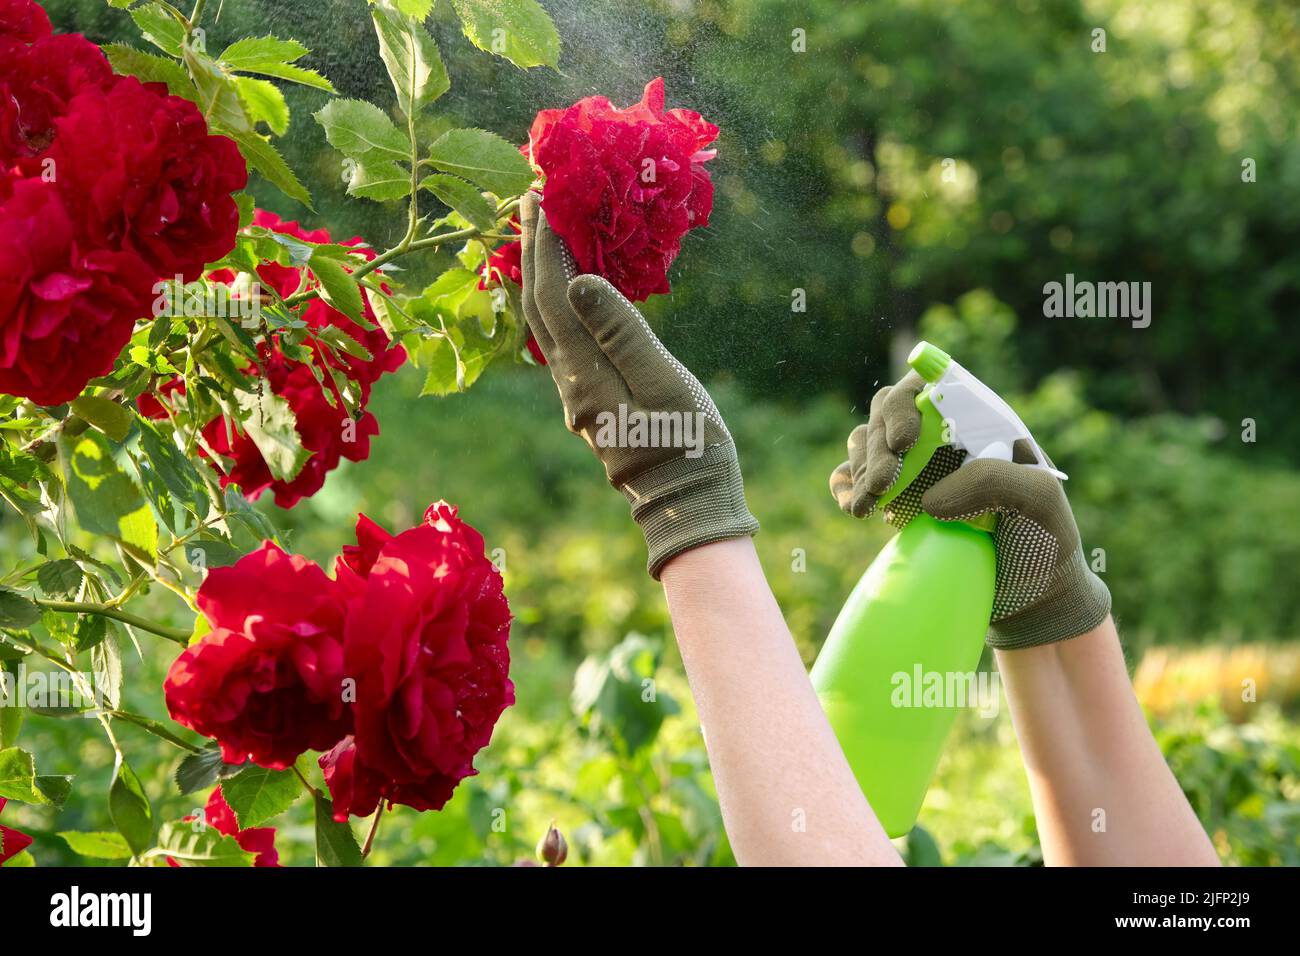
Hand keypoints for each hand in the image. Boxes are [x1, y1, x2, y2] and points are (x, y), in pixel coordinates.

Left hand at [518, 192, 757, 576]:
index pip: (552, 294)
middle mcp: (570, 383)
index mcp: (585, 373)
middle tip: (532, 198)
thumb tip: (578, 281)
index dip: (545, 243)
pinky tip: (569, 288)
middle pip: (538, 305)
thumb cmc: (689, 448)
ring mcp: (579, 395)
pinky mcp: (594, 402)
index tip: (542, 195)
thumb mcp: (665, 386)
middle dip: (533, 250)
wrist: (688, 509)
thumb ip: (622, 333)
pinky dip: (559, 302)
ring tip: (543, 233)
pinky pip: (564, 339)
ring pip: (546, 323)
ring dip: (541, 274)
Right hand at [830, 372, 1109, 648]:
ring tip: (865, 508)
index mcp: (980, 422)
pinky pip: (854, 476)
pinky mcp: (896, 499)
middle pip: (888, 410)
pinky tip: (851, 506)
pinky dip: (844, 484)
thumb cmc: (1045, 540)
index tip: (904, 442)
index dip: (908, 403)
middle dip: (877, 444)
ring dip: (858, 468)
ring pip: (865, 440)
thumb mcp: (1039, 500)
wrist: (1029, 597)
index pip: (933, 386)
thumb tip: (930, 497)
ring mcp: (916, 466)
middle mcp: (943, 436)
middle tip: (882, 485)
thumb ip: (994, 480)